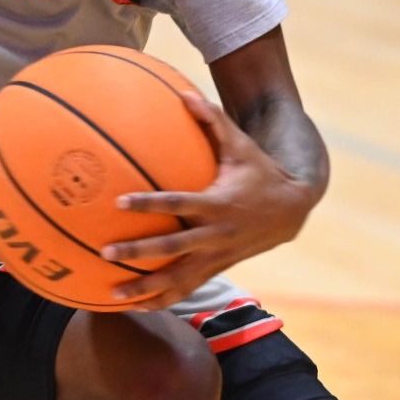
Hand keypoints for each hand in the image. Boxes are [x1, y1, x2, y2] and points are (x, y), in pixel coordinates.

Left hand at [101, 93, 319, 309]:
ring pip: (177, 279)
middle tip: (107, 253)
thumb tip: (184, 92)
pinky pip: (186, 288)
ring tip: (113, 294)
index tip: (120, 202)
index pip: (179, 205)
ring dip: (146, 288)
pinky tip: (136, 306)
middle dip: (139, 253)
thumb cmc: (259, 172)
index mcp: (218, 204)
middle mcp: (215, 235)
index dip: (150, 204)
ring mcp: (216, 257)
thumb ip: (212, 120)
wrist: (292, 212)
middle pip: (172, 249)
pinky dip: (161, 299)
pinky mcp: (217, 269)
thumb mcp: (241, 145)